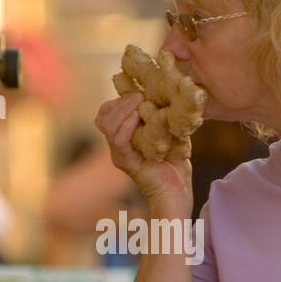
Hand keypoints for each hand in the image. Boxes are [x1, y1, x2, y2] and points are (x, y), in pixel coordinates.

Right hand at [94, 91, 191, 209]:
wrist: (177, 189)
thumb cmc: (176, 161)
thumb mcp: (167, 131)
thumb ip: (159, 114)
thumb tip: (164, 91)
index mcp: (123, 137)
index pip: (107, 112)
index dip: (119, 99)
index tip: (139, 92)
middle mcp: (116, 146)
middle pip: (102, 116)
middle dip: (121, 101)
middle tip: (140, 96)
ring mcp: (119, 154)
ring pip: (107, 125)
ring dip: (123, 109)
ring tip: (140, 102)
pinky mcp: (126, 162)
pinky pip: (118, 139)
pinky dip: (127, 124)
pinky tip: (139, 116)